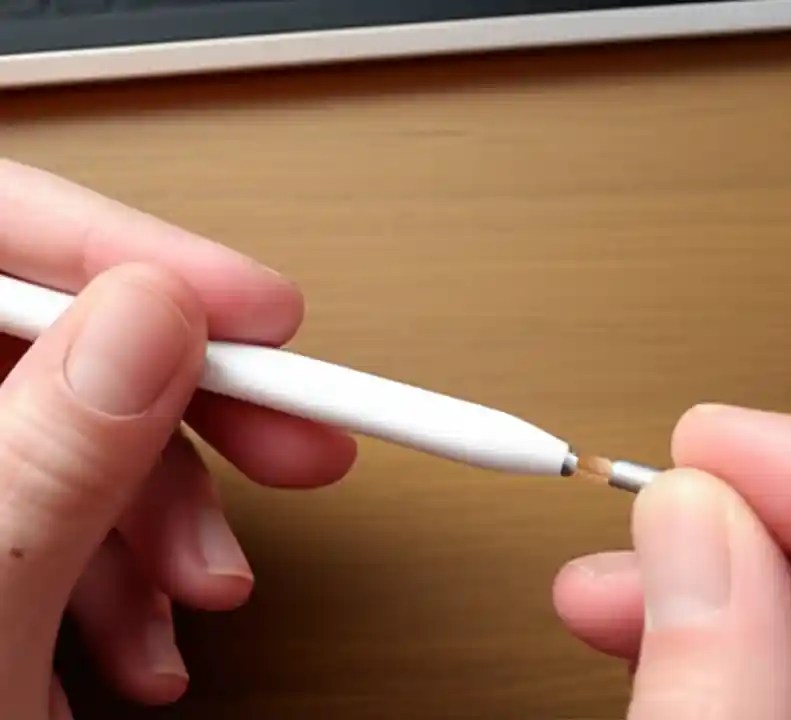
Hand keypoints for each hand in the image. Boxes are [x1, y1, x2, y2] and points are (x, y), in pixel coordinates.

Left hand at [0, 160, 356, 717]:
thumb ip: (46, 455)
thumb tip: (149, 317)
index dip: (119, 253)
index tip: (254, 310)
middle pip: (37, 334)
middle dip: (185, 399)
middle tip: (297, 439)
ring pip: (62, 427)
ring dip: (161, 510)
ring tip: (201, 596)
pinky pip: (51, 501)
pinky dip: (118, 564)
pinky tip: (136, 635)